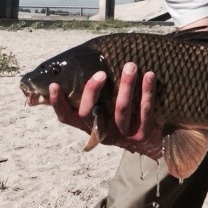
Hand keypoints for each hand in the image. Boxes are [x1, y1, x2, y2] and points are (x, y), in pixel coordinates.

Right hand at [49, 62, 163, 158]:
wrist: (153, 141)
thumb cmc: (126, 115)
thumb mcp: (108, 109)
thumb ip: (98, 95)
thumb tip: (85, 65)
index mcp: (91, 125)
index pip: (67, 117)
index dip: (58, 104)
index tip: (53, 85)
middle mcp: (103, 132)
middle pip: (89, 114)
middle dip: (92, 91)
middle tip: (100, 73)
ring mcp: (122, 135)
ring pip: (120, 110)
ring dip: (125, 85)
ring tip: (130, 66)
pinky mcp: (142, 135)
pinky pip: (145, 112)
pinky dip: (147, 92)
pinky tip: (149, 75)